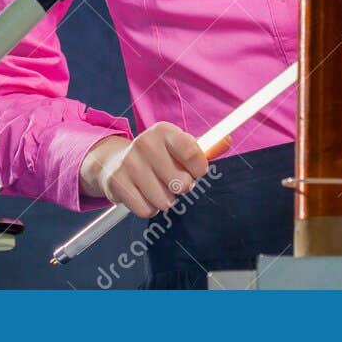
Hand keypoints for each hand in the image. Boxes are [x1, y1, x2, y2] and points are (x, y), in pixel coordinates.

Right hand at [82, 122, 230, 218]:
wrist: (114, 163)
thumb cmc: (157, 157)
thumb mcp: (179, 147)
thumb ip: (205, 147)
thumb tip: (227, 141)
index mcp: (164, 131)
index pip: (193, 152)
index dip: (199, 169)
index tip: (196, 172)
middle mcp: (145, 142)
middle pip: (181, 182)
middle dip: (181, 187)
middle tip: (172, 181)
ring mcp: (129, 163)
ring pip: (164, 200)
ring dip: (165, 200)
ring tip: (157, 188)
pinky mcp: (117, 182)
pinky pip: (146, 210)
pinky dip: (149, 209)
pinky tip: (143, 195)